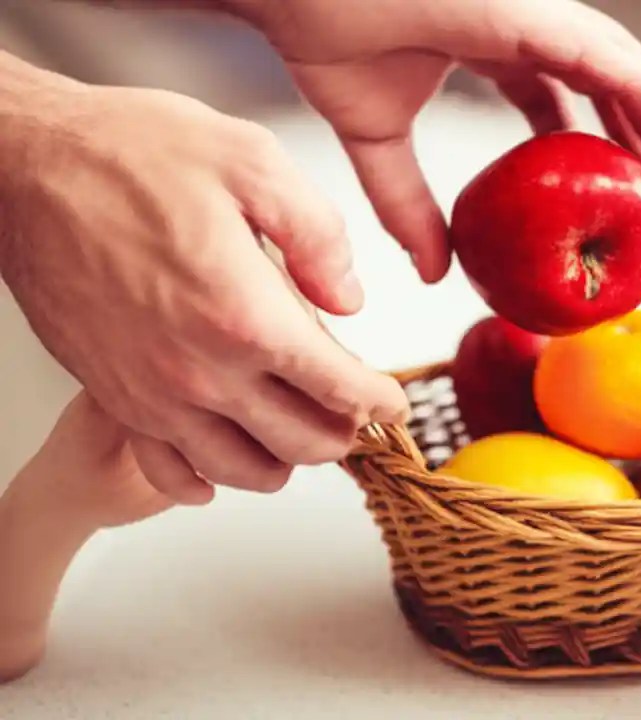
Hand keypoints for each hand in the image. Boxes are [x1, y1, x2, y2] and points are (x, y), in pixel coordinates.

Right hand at [0, 76, 408, 504]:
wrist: (27, 165)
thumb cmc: (130, 155)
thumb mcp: (253, 163)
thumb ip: (318, 237)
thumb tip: (349, 298)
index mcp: (247, 317)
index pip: (339, 389)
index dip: (379, 400)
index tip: (393, 400)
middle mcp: (201, 371)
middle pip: (302, 442)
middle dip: (342, 433)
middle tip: (354, 412)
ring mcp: (153, 393)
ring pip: (243, 470)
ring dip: (284, 460)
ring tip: (300, 430)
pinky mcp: (113, 395)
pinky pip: (167, 472)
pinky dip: (204, 480)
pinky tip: (223, 464)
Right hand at [241, 0, 640, 282]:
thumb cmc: (326, 35)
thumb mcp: (379, 142)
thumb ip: (408, 205)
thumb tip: (434, 271)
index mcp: (499, 50)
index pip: (572, 105)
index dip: (603, 154)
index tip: (623, 208)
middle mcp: (528, 30)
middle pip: (613, 93)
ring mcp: (534, 16)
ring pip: (624, 75)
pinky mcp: (528, 12)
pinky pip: (604, 55)